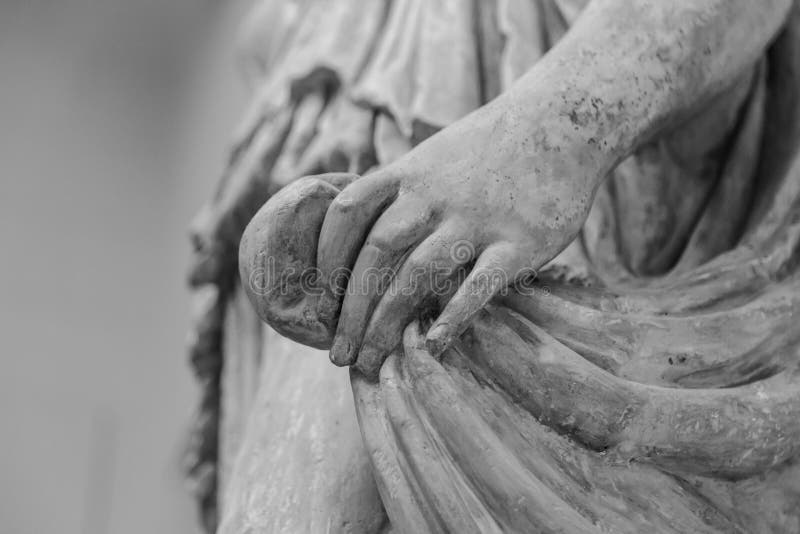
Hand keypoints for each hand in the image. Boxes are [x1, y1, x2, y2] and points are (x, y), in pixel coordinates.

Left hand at [315, 101, 598, 378]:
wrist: (561, 121)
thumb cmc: (490, 149)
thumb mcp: (434, 155)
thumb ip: (399, 193)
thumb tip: (362, 239)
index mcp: (409, 173)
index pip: (348, 211)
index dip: (326, 256)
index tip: (318, 296)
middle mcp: (434, 196)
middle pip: (377, 253)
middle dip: (352, 308)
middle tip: (339, 353)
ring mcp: (476, 219)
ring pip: (418, 272)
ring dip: (387, 320)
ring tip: (370, 361)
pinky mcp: (519, 242)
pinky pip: (480, 284)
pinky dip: (454, 315)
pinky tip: (433, 346)